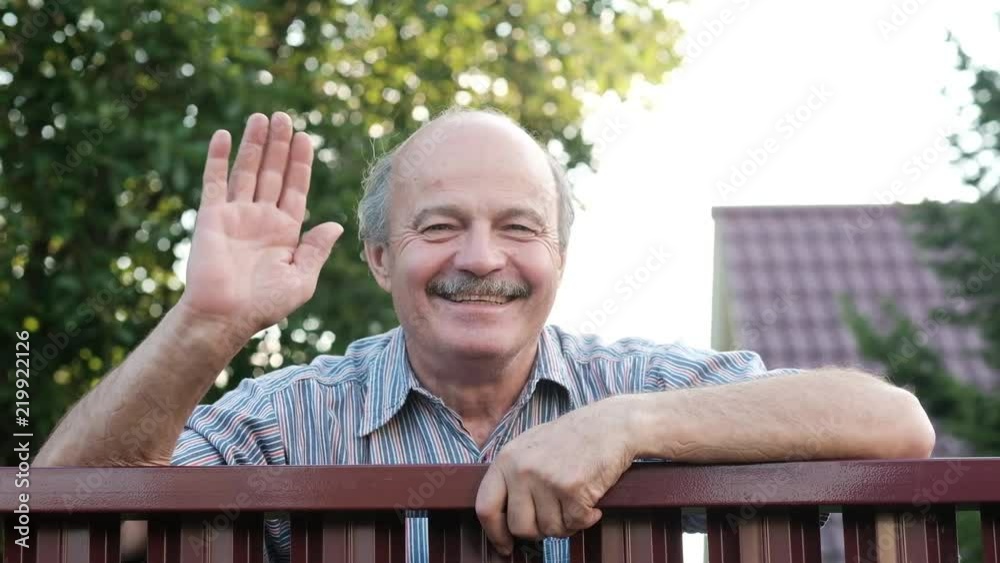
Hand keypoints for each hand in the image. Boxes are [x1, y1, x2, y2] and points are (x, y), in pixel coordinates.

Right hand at [179, 112, 342, 338]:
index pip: (295, 189)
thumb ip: (316, 250)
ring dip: (253, 144)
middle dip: (278, 146)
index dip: (300, 164)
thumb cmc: (264, 305)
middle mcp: (260, 219)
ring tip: (262, 117)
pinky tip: (225, 135)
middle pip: (272, 173)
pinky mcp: (211, 217)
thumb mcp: (301, 279)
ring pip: (246, 171)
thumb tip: (336, 225)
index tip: (305, 138)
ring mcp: (235, 216)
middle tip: (284, 117)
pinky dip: (219, 158)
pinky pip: (215, 182)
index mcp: (285, 232)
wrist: (224, 317)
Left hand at [475, 396, 638, 554]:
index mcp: (506, 459)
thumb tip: (500, 521)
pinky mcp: (572, 488)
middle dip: (539, 531)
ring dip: (566, 523)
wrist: (609, 425)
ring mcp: (546, 479)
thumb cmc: (571, 438)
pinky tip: (592, 502)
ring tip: (575, 501)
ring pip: (550, 529)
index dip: (495, 534)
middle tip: (555, 517)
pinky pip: (575, 524)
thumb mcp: (529, 448)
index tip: (505, 546)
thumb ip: (511, 478)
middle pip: (520, 527)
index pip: (486, 508)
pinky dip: (587, 519)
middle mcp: (522, 469)